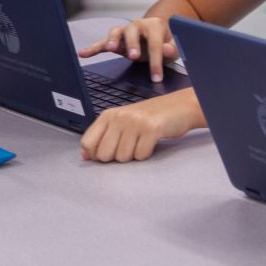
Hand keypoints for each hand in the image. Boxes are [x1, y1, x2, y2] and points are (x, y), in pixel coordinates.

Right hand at [78, 17, 177, 82]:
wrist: (158, 38)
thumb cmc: (166, 43)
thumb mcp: (174, 46)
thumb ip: (173, 48)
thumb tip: (167, 50)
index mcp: (154, 25)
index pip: (155, 43)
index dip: (156, 61)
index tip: (157, 77)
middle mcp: (138, 25)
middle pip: (133, 32)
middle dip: (133, 45)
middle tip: (134, 57)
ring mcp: (125, 31)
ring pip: (116, 32)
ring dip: (113, 40)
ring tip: (111, 49)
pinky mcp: (116, 40)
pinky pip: (102, 43)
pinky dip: (92, 48)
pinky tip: (82, 54)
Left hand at [79, 89, 202, 161]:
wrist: (179, 107)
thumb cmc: (150, 116)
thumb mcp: (123, 122)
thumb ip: (104, 136)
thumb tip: (86, 155)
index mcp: (109, 115)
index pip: (87, 143)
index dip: (96, 154)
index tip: (109, 152)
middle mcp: (119, 116)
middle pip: (104, 155)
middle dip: (117, 157)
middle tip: (130, 146)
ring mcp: (135, 122)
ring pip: (122, 158)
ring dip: (134, 155)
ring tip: (142, 141)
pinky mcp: (151, 129)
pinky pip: (140, 155)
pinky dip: (147, 154)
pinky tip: (151, 142)